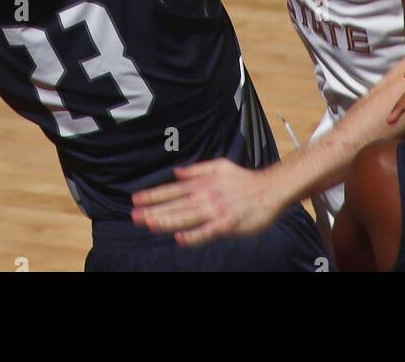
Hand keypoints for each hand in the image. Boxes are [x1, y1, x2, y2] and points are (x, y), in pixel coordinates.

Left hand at [132, 158, 281, 244]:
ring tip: (150, 223)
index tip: (136, 199)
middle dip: (154, 210)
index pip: (173, 190)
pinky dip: (194, 235)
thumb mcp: (219, 166)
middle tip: (135, 215)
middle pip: (176, 205)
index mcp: (202, 183)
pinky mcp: (227, 225)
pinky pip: (207, 232)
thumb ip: (196, 170)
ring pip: (187, 217)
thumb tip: (176, 171)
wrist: (270, 189)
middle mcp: (206, 196)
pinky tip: (180, 238)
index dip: (154, 195)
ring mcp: (216, 211)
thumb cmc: (244, 179)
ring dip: (168, 221)